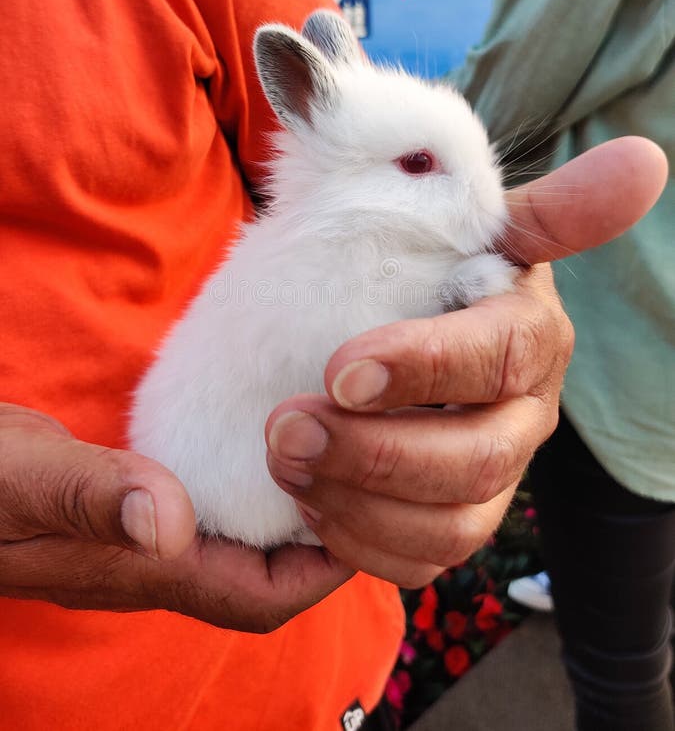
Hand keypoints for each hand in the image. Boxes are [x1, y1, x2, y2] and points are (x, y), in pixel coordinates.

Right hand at [0, 405, 350, 629]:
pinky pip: (207, 519)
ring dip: (287, 523)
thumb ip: (93, 497)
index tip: (364, 521)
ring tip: (329, 469)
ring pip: (237, 552)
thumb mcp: (29, 477)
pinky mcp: (129, 514)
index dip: (320, 573)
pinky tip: (260, 456)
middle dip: (320, 550)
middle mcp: (148, 565)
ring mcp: (139, 543)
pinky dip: (246, 495)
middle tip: (363, 487)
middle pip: (261, 582)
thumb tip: (171, 524)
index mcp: (137, 568)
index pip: (256, 598)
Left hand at [266, 137, 667, 586]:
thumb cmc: (438, 267)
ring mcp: (494, 478)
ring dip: (355, 504)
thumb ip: (550, 204)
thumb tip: (647, 159)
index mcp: (531, 335)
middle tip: (285, 428)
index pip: (499, 357)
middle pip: (476, 459)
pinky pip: (419, 563)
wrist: (410, 318)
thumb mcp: (480, 226)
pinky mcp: (456, 519)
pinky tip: (307, 501)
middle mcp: (526, 415)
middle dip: (373, 452)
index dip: (424, 368)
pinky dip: (359, 545)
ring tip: (283, 460)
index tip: (340, 368)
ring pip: (449, 526)